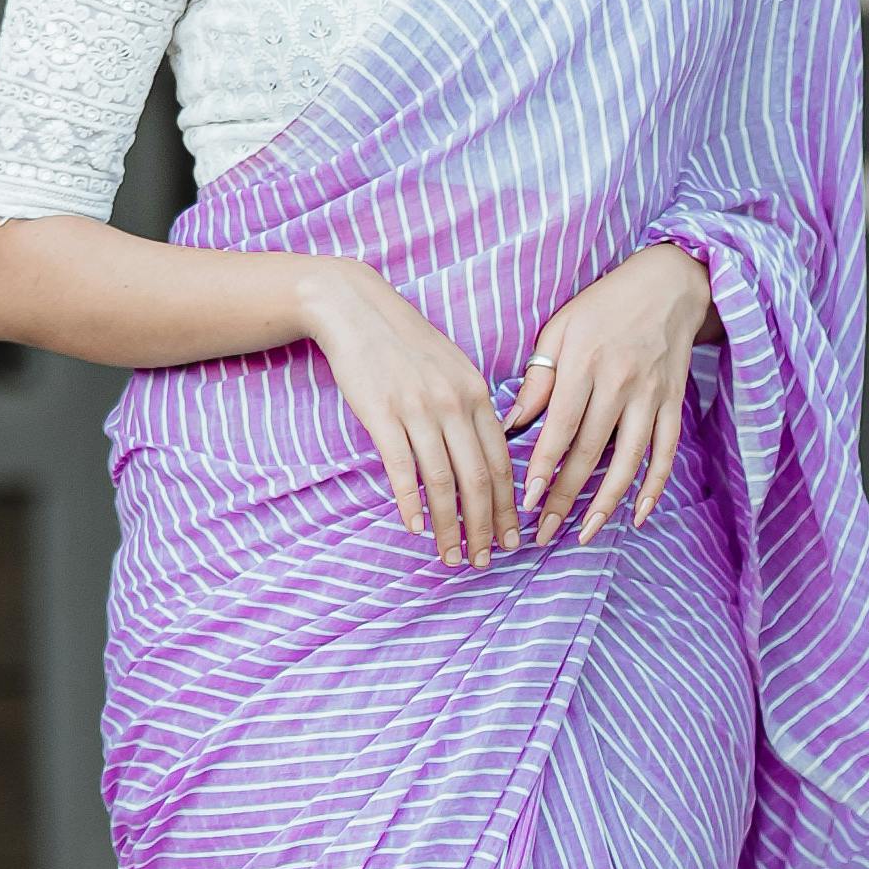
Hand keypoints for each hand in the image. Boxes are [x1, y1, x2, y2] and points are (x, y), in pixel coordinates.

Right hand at [304, 260, 520, 571]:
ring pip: (443, 480)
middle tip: (485, 560)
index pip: (501, 461)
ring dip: (449, 526)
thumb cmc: (404, 342)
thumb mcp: (452, 367)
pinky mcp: (383, 414)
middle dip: (485, 526)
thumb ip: (471, 408)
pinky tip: (415, 528)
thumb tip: (486, 451)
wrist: (356, 309)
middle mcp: (454, 403)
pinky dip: (411, 502)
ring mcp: (418, 408)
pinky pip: (402, 468)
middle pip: (478, 478)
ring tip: (450, 557)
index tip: (511, 538)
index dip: (508, 506)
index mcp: (476, 393)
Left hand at [516, 241, 714, 544]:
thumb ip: (538, 377)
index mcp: (584, 363)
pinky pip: (666, 452)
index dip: (543, 466)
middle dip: (566, 496)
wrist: (668, 284)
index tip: (525, 500)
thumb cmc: (602, 305)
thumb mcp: (560, 327)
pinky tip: (639, 515)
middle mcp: (620, 382)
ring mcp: (651, 395)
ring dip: (607, 502)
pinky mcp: (674, 403)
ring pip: (629, 460)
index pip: (560, 426)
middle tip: (543, 531)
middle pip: (590, 451)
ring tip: (585, 533)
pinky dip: (655, 487)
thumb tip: (512, 424)